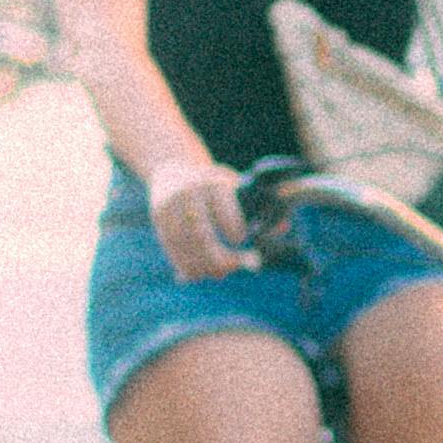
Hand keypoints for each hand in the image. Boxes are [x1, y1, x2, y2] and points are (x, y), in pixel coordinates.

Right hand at [144, 164, 262, 278]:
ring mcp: (170, 204)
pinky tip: (195, 274)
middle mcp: (189, 191)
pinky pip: (169, 245)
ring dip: (200, 264)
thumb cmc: (214, 185)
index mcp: (213, 182)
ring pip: (184, 242)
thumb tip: (284, 227)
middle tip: (231, 269)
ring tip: (216, 274)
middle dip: (216, 256)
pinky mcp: (158, 217)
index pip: (223, 205)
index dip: (233, 225)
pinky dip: (182, 263)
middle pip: (201, 230)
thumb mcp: (235, 187)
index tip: (242, 241)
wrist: (173, 168)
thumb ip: (259, 207)